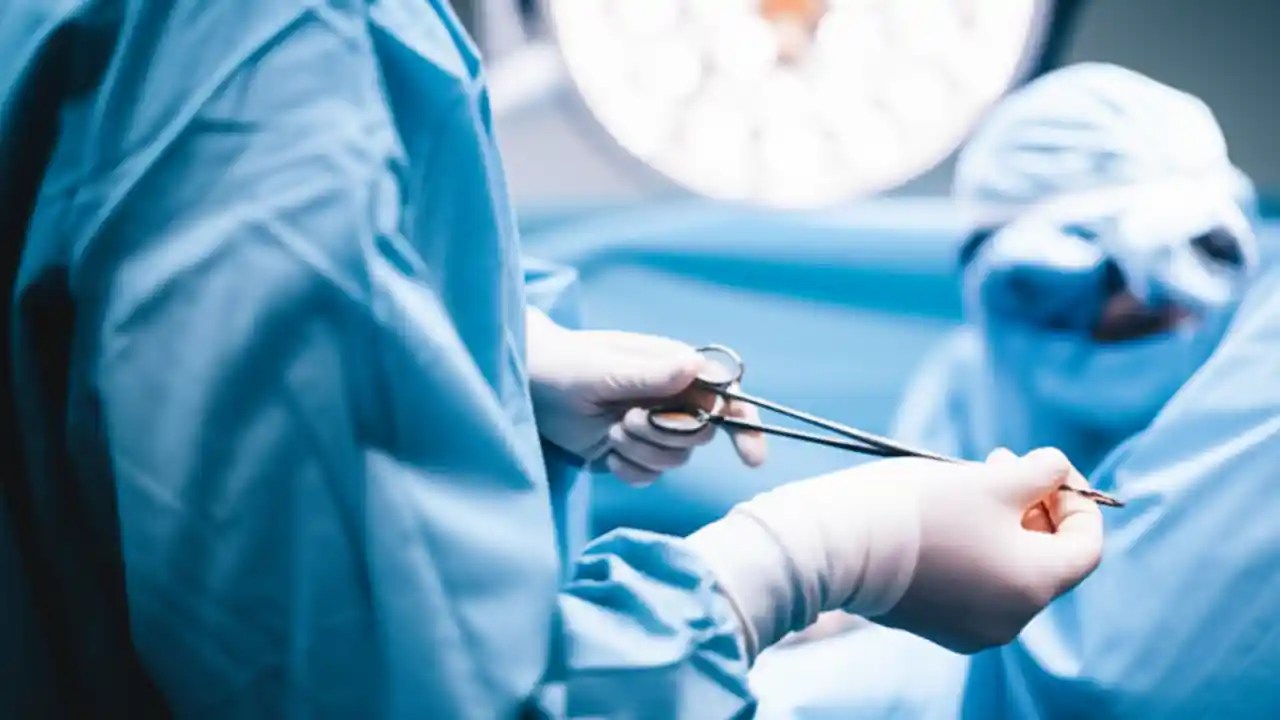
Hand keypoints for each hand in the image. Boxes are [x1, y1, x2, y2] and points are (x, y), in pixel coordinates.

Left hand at [526, 309, 766, 484]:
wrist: (529, 386)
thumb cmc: (565, 365)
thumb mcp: (604, 370)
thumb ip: (649, 375)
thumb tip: (694, 367)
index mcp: (675, 368)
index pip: (725, 397)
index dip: (746, 425)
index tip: (751, 458)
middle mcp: (671, 398)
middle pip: (702, 435)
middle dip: (666, 436)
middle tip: (626, 420)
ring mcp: (653, 427)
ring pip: (676, 460)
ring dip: (642, 452)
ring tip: (611, 431)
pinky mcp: (633, 452)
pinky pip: (649, 476)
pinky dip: (628, 470)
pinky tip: (606, 452)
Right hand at [872, 448, 1103, 652]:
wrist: (837, 545)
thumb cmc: (920, 508)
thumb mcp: (991, 478)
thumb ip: (1040, 472)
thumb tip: (1057, 469)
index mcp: (1034, 584)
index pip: (1086, 545)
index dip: (1077, 499)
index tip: (1048, 466)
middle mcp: (1012, 619)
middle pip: (1047, 559)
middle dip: (1035, 506)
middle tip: (1003, 463)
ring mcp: (973, 628)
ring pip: (1010, 572)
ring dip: (1005, 526)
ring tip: (971, 485)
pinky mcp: (937, 625)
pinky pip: (976, 587)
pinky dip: (975, 552)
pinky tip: (946, 520)